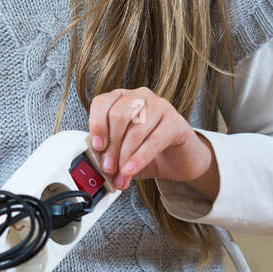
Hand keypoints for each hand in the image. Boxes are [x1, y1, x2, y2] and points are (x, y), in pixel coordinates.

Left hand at [87, 87, 218, 199]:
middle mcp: (140, 97)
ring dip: (125, 155)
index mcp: (121, 98)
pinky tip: (132, 170)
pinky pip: (154, 140)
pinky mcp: (176, 122)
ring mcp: (160, 106)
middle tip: (108, 167)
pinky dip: (140, 158)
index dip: (97, 125)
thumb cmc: (145, 151)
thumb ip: (107, 153)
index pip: (102, 103)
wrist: (177, 160)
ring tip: (121, 174)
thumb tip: (95, 163)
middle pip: (118, 115)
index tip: (96, 146)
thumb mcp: (120, 151)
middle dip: (111, 146)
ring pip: (136, 129)